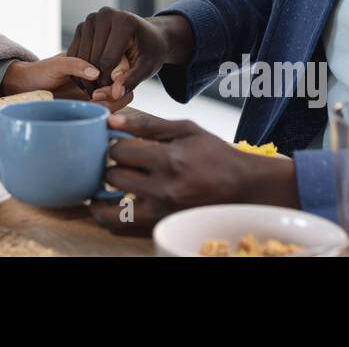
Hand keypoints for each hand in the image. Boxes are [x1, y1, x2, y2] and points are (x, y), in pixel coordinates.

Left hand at [0, 55, 134, 111]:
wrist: (26, 89)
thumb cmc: (40, 72)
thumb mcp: (56, 65)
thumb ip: (75, 65)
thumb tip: (96, 72)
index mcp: (96, 62)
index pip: (120, 66)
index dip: (121, 73)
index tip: (111, 79)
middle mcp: (100, 79)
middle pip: (124, 86)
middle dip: (118, 92)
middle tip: (98, 96)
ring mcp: (97, 95)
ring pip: (119, 101)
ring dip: (112, 104)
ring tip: (93, 103)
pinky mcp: (90, 110)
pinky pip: (105, 113)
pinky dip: (103, 114)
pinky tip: (91, 112)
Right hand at [67, 7, 189, 100]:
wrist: (147, 36)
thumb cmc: (149, 52)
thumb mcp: (147, 68)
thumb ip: (131, 80)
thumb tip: (115, 94)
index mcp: (123, 21)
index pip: (108, 59)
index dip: (109, 81)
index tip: (116, 89)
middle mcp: (105, 14)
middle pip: (93, 58)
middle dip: (99, 79)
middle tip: (109, 88)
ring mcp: (91, 19)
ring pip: (81, 57)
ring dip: (89, 75)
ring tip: (104, 83)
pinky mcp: (82, 25)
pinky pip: (75, 54)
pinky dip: (81, 69)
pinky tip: (95, 76)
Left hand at [87, 113, 299, 235]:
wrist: (244, 188)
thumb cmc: (214, 155)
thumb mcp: (186, 130)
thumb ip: (148, 125)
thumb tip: (111, 122)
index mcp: (170, 159)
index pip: (121, 151)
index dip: (115, 144)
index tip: (121, 144)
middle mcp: (164, 189)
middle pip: (113, 177)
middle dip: (111, 166)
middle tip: (118, 163)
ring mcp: (162, 213)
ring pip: (110, 211)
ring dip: (104, 195)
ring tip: (109, 185)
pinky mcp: (162, 227)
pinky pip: (123, 227)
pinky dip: (114, 215)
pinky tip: (116, 203)